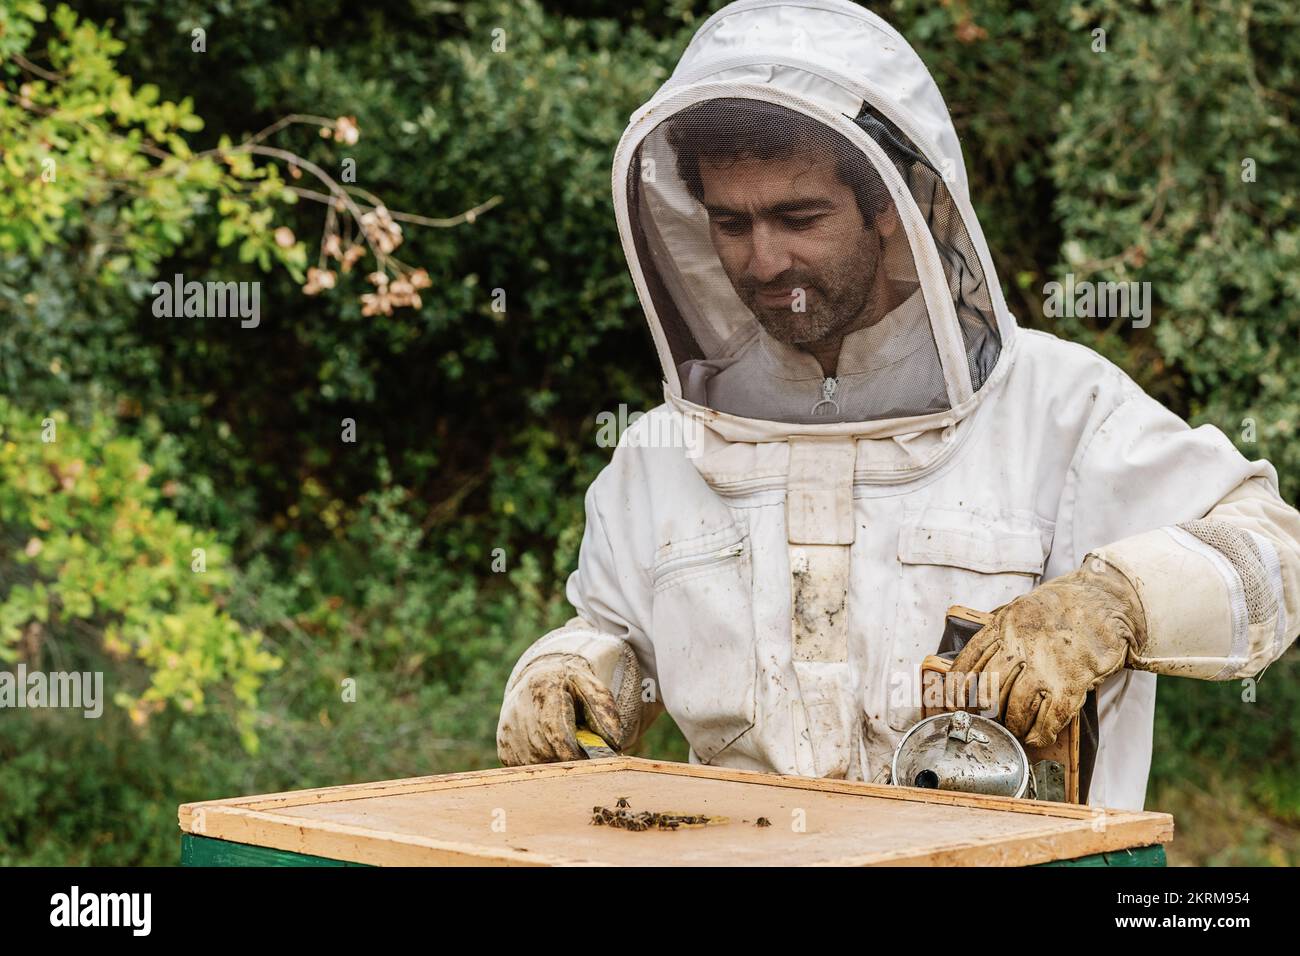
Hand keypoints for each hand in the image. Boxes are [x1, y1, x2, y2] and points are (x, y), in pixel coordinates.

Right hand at [496, 654, 626, 765]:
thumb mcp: (594, 691)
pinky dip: (543, 765)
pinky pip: (527, 770)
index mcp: (543, 687)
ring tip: (566, 748)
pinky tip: (549, 749)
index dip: (576, 753)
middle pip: (546, 752)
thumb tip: (612, 745)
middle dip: (569, 759)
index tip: (592, 758)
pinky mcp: (503, 748)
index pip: (557, 732)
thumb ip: (605, 714)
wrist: (538, 682)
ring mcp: (507, 730)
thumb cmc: (572, 689)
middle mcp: (517, 708)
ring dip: (556, 762)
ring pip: (536, 764)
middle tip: (583, 755)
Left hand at [947, 564, 1146, 747]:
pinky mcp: (1072, 682)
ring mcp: (1046, 666)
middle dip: (985, 710)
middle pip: (989, 688)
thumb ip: (999, 631)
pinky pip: (1050, 717)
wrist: (1105, 601)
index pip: (970, 661)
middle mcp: (1021, 646)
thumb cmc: (1062, 607)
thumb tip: (978, 659)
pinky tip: (1036, 737)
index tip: (953, 702)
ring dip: (1012, 724)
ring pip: (1015, 706)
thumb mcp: (1020, 608)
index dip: (958, 687)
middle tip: (987, 719)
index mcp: (1005, 626)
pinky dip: (1040, 732)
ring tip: (1014, 729)